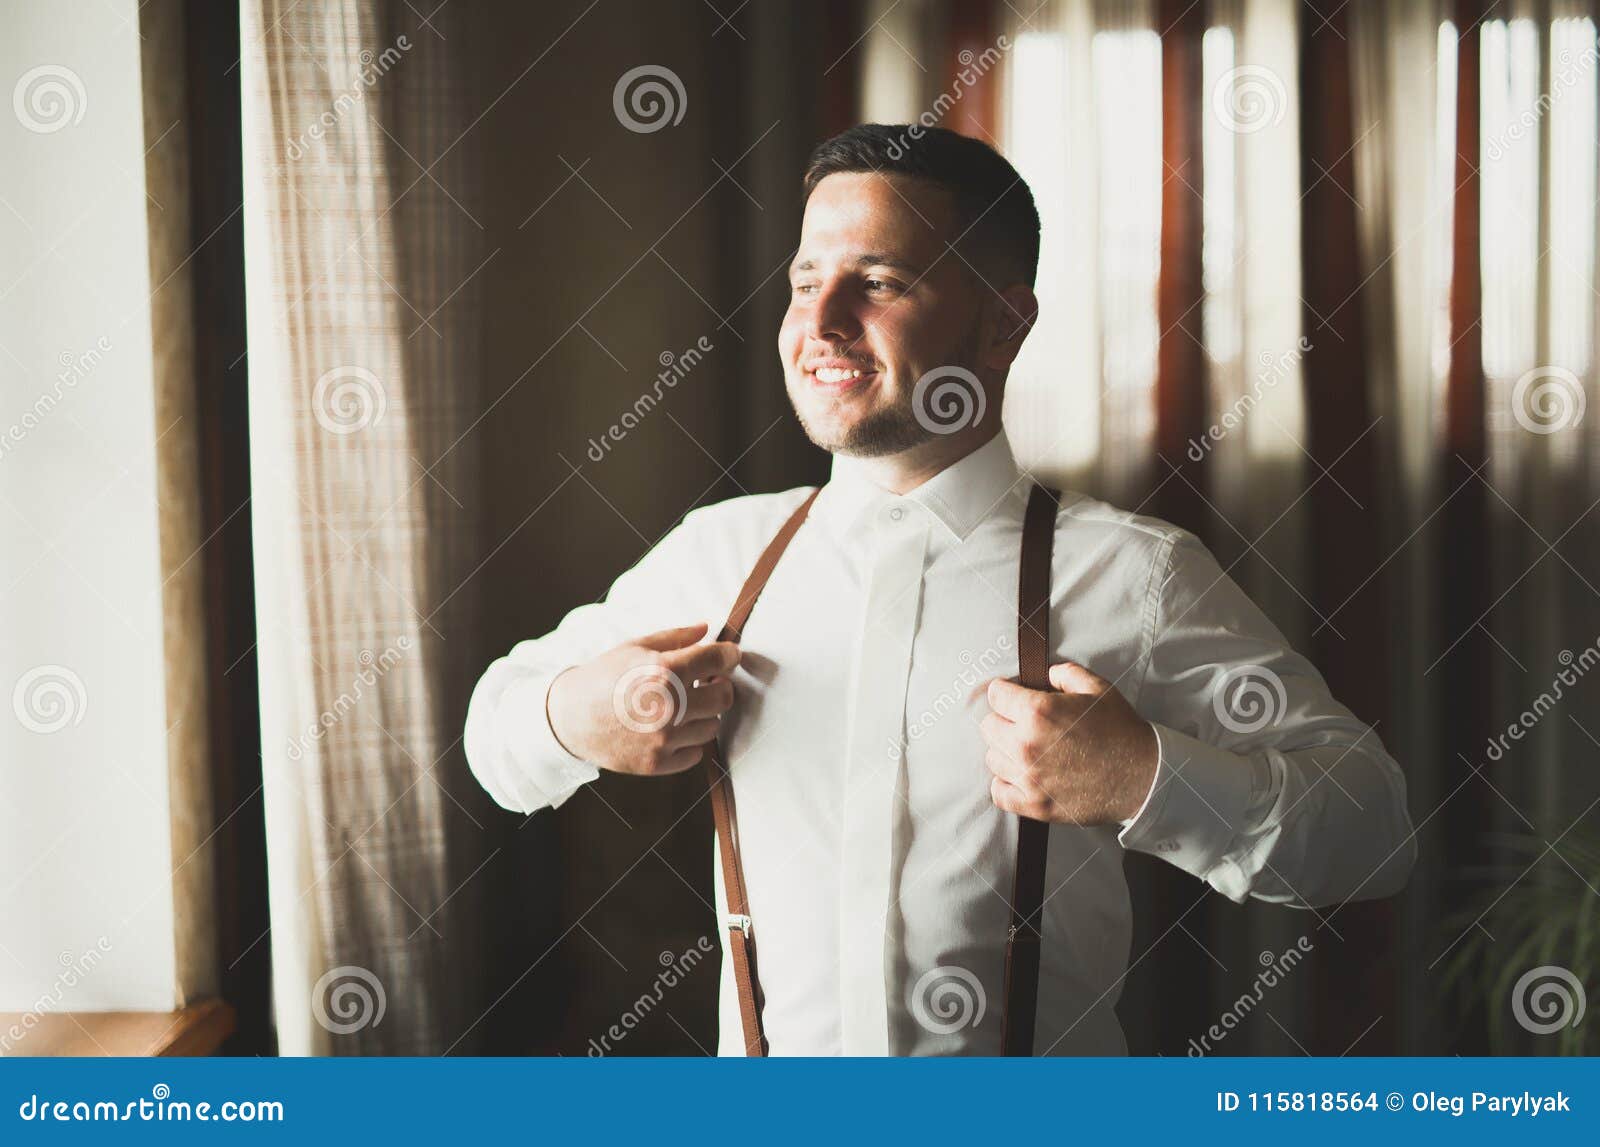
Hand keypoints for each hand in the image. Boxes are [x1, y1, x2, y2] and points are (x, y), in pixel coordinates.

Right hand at [546, 622, 739, 776]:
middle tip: (708, 682)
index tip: (729, 656)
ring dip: (703, 714)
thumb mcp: (636, 647)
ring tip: (683, 706)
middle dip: (720, 686)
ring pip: (712, 726)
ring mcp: (663, 739)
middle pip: (724, 697)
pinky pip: (695, 754)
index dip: (730, 655)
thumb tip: (708, 629)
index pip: (719, 659)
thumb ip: (676, 637)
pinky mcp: (657, 763)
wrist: (569, 718)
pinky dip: (688, 741)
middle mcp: (668, 706)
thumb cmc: (604, 676)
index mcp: (663, 671)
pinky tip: (671, 728)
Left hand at [980, 661, 1158, 824]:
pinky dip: (1006, 784)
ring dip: (1006, 752)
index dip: (1007, 693)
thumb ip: (1065, 673)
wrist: (1143, 777)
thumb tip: (1045, 673)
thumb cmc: (1121, 731)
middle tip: (1026, 725)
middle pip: (988, 726)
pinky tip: (1024, 776)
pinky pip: (998, 792)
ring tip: (1031, 751)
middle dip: (1005, 721)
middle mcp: (1026, 744)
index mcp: (1038, 711)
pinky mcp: (1034, 804)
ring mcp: (1028, 777)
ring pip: (992, 758)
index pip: (995, 695)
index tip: (1015, 698)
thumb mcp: (1097, 689)